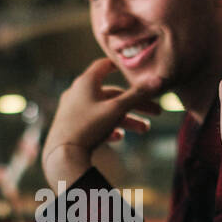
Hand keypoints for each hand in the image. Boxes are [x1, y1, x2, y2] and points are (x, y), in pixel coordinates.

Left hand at [41, 58, 162, 186]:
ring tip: (144, 129)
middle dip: (135, 104)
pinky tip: (119, 137)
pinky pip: (93, 124)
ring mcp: (72, 111)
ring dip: (126, 119)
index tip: (132, 71)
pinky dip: (108, 128)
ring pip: (104, 111)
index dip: (119, 66)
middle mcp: (77, 93)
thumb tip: (159, 80)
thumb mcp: (116, 109)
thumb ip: (138, 95)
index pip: (103, 66)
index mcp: (85, 82)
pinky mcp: (70, 127)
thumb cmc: (88, 127)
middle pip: (111, 94)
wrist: (62, 155)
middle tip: (156, 113)